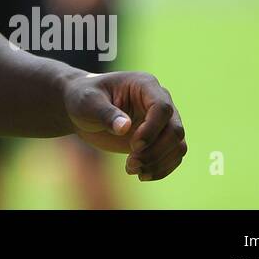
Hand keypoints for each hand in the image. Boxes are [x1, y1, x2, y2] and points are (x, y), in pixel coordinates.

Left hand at [63, 70, 185, 180]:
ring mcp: (162, 121)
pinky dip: (161, 168)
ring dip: (158, 163)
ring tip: (132, 170)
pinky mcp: (159, 138)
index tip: (133, 145)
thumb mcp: (88, 102)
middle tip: (130, 164)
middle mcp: (159, 100)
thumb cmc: (83, 98)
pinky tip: (141, 174)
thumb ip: (106, 113)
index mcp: (144, 84)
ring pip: (177, 145)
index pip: (162, 108)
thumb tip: (125, 127)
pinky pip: (173, 156)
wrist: (81, 110)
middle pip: (174, 130)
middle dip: (155, 151)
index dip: (152, 129)